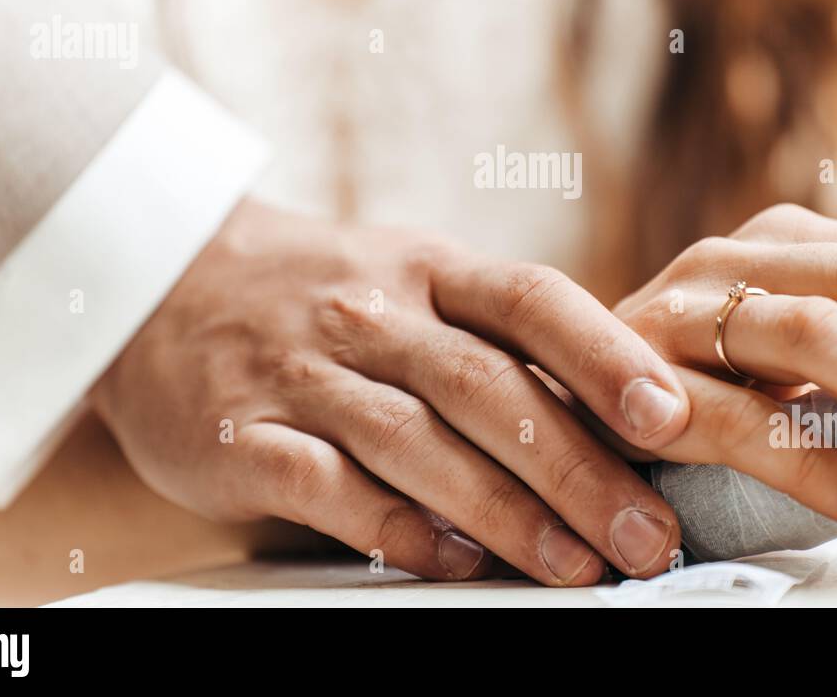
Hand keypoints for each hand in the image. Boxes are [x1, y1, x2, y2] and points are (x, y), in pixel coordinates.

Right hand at [92, 199, 688, 584]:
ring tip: (574, 566)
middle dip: (578, 468)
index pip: (531, 301)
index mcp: (428, 270)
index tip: (672, 415)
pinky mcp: (239, 433)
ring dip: (505, 511)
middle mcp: (370, 313)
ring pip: (417, 444)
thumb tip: (619, 418)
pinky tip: (448, 561)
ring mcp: (302, 372)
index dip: (606, 355)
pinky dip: (393, 527)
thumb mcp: (413, 282)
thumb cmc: (324, 294)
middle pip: (487, 389)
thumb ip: (498, 341)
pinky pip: (326, 487)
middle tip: (645, 533)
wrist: (164, 280)